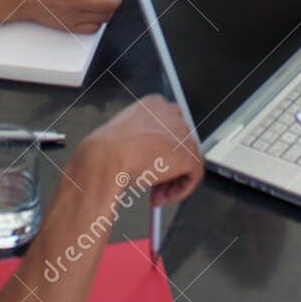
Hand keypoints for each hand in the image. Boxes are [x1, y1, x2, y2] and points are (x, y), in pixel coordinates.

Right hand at [76, 95, 203, 206]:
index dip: (160, 151)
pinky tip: (163, 197)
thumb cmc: (107, 149)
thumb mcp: (122, 139)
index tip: (150, 165)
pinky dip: (181, 190)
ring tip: (156, 195)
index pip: (167, 126)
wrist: (107, 158)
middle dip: (167, 167)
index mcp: (154, 104)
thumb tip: (146, 158)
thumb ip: (140, 142)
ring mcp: (182, 133)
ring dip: (171, 181)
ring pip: (186, 160)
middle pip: (178, 143)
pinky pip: (194, 175)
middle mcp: (171, 114)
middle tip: (154, 186)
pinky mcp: (189, 153)